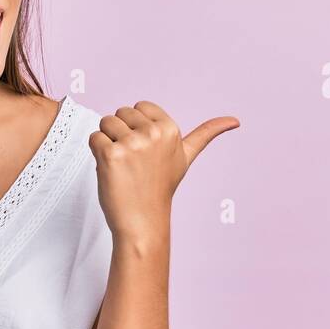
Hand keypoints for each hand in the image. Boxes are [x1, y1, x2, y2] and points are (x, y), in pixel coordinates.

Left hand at [89, 101, 238, 240]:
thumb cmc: (160, 188)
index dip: (136, 127)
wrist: (143, 221)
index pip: (138, 106)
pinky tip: (110, 170)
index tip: (144, 150)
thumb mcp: (186, 157)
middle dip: (120, 134)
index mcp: (170, 128)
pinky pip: (94, 138)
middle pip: (120, 113)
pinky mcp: (110, 155)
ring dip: (107, 143)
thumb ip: (207, 134)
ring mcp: (131, 144)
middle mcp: (153, 133)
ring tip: (122, 165)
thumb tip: (235, 120)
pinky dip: (97, 153)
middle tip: (132, 161)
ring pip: (105, 123)